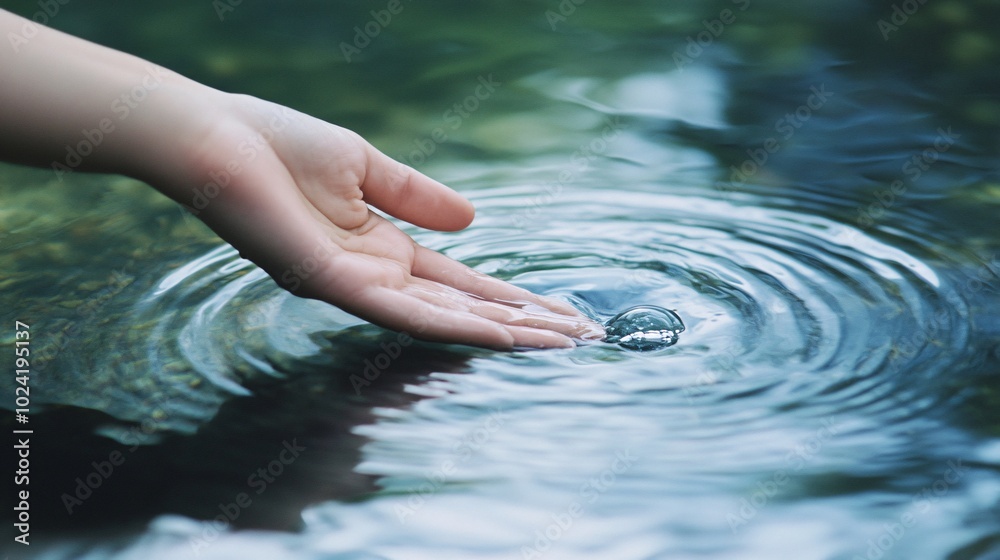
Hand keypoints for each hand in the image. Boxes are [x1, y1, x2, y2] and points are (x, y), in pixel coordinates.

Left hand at [180, 94, 604, 348]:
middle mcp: (373, 277)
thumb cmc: (276, 142)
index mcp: (381, 248)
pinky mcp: (332, 282)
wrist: (213, 135)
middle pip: (461, 308)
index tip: (558, 311)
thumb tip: (474, 222)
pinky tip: (502, 334)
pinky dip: (456, 325)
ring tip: (557, 342)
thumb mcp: (364, 166)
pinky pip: (403, 312)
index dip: (510, 299)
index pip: (459, 283)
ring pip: (441, 318)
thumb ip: (417, 197)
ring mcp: (353, 285)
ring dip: (502, 333)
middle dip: (520, 325)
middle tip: (578, 340)